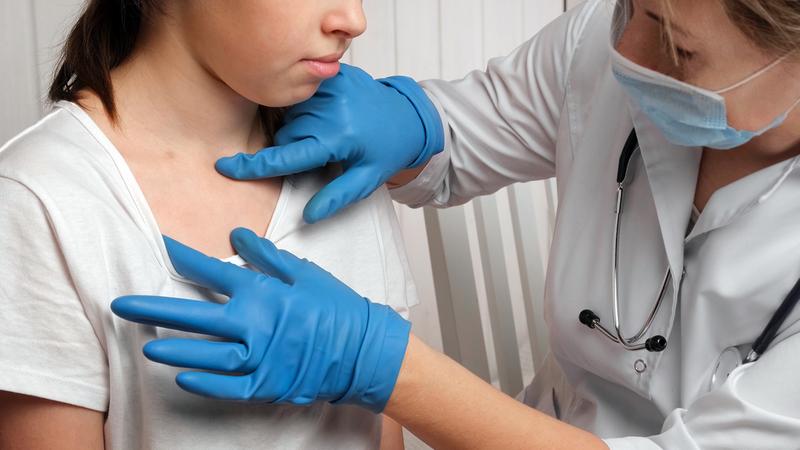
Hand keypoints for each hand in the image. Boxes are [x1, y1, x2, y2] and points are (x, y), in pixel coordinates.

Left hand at [110, 228, 410, 412]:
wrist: (364, 349)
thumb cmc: (336, 307)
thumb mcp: (304, 272)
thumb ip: (266, 255)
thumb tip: (236, 234)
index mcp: (262, 292)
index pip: (211, 271)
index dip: (182, 257)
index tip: (159, 246)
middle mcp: (254, 324)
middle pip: (193, 315)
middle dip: (153, 308)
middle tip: (121, 305)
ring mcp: (259, 358)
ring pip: (205, 355)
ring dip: (174, 349)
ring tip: (147, 345)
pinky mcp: (266, 384)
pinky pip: (227, 387)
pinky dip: (204, 384)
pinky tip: (181, 379)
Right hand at [215, 64, 444, 223]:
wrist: (408, 116)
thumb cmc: (386, 151)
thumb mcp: (366, 179)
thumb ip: (336, 197)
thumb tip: (308, 216)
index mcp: (338, 138)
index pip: (286, 156)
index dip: (253, 166)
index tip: (225, 167)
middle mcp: (331, 109)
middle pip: (286, 135)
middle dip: (294, 149)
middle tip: (322, 152)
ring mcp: (331, 87)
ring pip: (290, 116)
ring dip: (299, 128)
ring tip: (328, 132)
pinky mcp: (333, 75)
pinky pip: (301, 96)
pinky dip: (306, 109)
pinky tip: (327, 114)